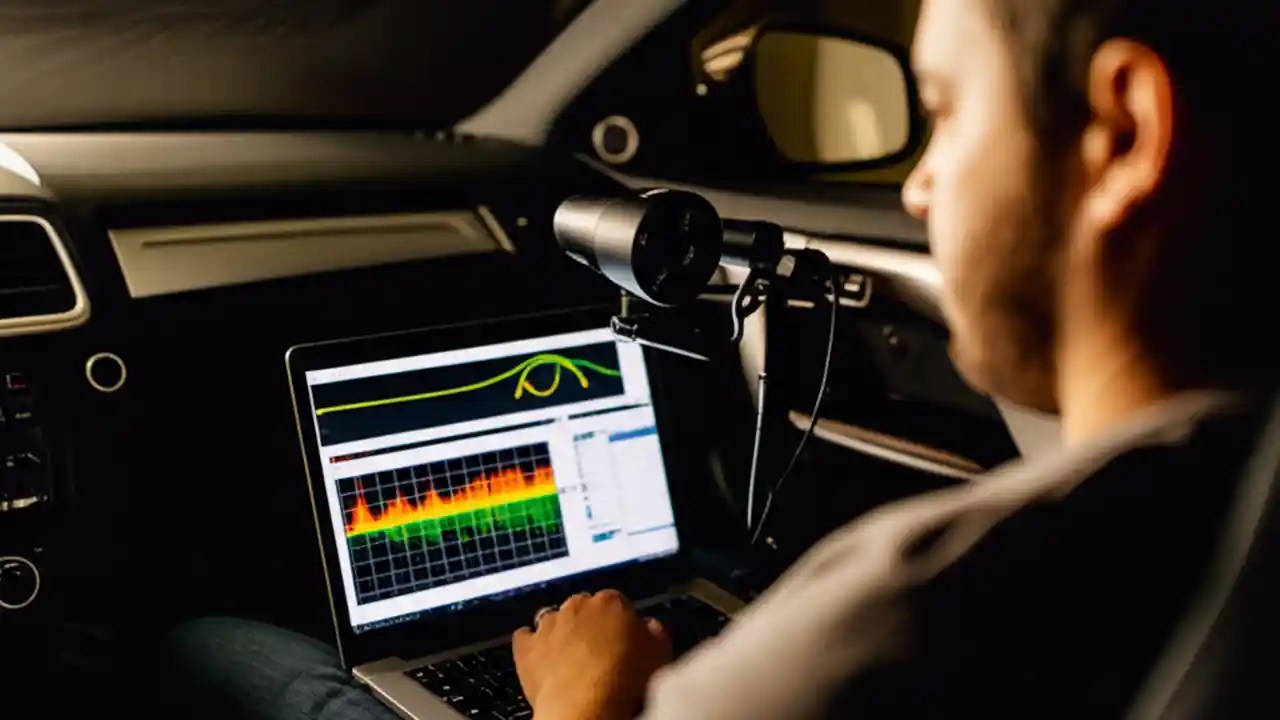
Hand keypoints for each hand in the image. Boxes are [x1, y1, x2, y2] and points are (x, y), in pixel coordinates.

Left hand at [513, 590, 671, 719]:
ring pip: (553, 619)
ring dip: (561, 633)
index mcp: (611, 602)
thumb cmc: (625, 680)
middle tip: (599, 651)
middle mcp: (577, 606)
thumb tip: (650, 625)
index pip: (617, 602)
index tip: (623, 640)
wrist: (586, 705)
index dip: (620, 622)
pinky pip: (525, 636)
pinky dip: (531, 644)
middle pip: (583, 607)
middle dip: (589, 624)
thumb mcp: (660, 653)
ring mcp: (548, 625)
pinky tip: (540, 658)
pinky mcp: (526, 647)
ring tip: (570, 659)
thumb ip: (655, 631)